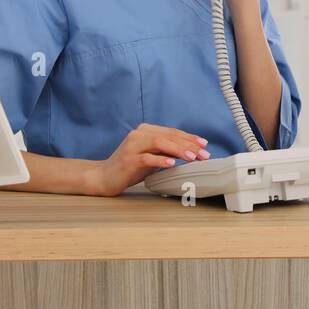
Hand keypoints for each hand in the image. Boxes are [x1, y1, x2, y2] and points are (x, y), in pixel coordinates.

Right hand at [93, 123, 209, 195]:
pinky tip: (172, 164)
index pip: (172, 132)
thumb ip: (167, 151)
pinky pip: (147, 158)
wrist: (103, 177)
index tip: (204, 145)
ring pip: (159, 143)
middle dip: (189, 145)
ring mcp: (132, 146)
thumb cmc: (130, 168)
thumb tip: (193, 152)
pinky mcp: (128, 160)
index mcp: (146, 131)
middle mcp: (139, 135)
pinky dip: (160, 160)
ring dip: (178, 150)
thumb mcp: (152, 157)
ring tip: (192, 157)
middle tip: (204, 154)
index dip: (189, 137)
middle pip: (168, 136)